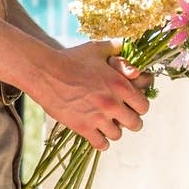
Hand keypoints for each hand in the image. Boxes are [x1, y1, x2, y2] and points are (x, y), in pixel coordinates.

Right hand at [28, 41, 149, 150]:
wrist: (44, 71)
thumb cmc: (70, 58)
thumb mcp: (96, 49)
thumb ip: (115, 48)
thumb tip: (126, 45)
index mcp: (121, 85)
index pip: (144, 106)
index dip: (138, 106)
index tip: (131, 105)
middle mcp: (113, 103)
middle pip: (136, 124)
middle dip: (129, 120)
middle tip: (120, 117)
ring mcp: (98, 117)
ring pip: (118, 135)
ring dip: (113, 130)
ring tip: (105, 124)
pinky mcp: (83, 127)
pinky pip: (101, 144)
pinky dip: (100, 141)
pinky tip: (95, 134)